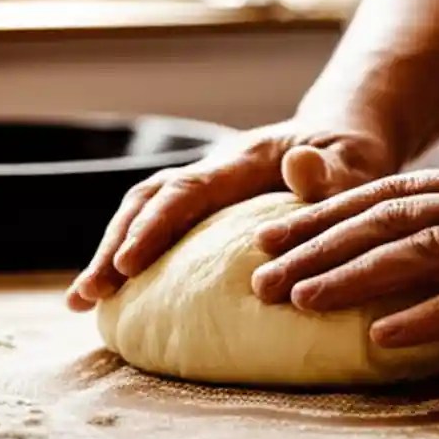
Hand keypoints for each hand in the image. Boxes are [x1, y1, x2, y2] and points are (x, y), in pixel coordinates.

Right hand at [65, 120, 397, 310]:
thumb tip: (298, 164)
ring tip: (82, 302)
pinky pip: (156, 228)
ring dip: (109, 254)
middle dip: (112, 247)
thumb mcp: (357, 162)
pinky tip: (111, 296)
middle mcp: (213, 170)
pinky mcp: (203, 211)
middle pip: (147, 201)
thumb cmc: (353, 157)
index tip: (127, 264)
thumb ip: (331, 171)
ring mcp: (204, 189)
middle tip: (88, 295)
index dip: (155, 226)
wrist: (342, 137)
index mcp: (243, 160)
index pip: (188, 191)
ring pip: (141, 213)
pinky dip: (129, 258)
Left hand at [250, 159, 438, 346]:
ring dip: (352, 274)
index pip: (393, 193)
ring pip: (421, 249)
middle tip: (256, 268)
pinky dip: (428, 316)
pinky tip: (383, 336)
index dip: (326, 213)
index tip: (273, 231)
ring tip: (296, 299)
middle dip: (317, 243)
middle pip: (389, 216)